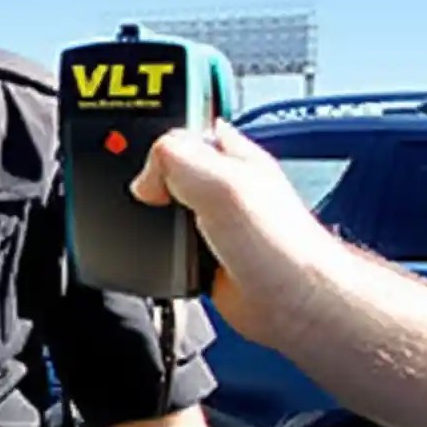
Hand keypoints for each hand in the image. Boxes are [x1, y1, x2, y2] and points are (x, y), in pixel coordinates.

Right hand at [128, 120, 339, 346]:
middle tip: (144, 190)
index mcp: (227, 152)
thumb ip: (175, 160)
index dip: (156, 123)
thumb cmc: (283, 248)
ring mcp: (209, 219)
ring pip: (159, 204)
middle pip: (162, 163)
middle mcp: (219, 182)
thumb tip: (144, 178)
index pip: (182, 119)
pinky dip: (155, 248)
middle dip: (146, 176)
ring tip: (153, 221)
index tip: (133, 136)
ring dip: (149, 216)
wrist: (293, 308)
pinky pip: (164, 243)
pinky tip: (161, 252)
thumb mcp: (222, 182)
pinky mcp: (201, 253)